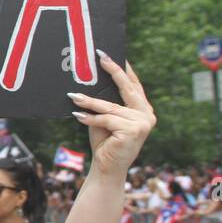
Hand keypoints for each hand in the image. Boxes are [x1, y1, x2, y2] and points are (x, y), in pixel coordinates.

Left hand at [68, 51, 155, 179]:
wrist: (107, 169)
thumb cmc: (105, 143)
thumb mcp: (106, 118)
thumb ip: (105, 103)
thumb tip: (92, 81)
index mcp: (143, 109)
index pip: (133, 85)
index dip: (123, 68)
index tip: (110, 54)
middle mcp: (147, 115)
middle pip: (127, 88)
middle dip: (112, 70)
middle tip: (100, 56)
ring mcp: (143, 123)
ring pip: (111, 107)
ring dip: (90, 101)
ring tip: (74, 96)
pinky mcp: (133, 131)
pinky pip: (107, 119)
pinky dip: (91, 118)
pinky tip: (78, 117)